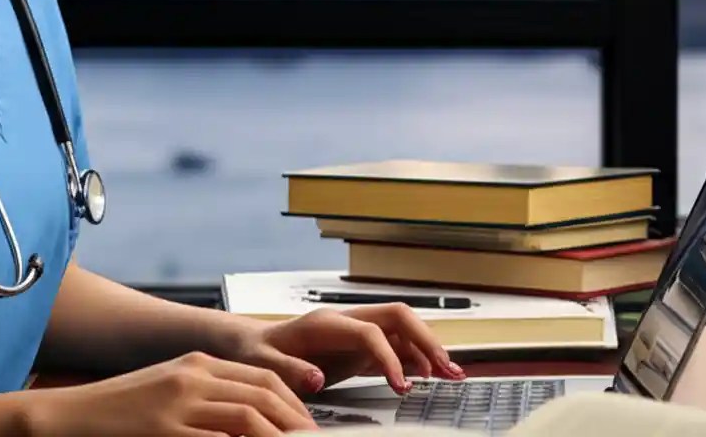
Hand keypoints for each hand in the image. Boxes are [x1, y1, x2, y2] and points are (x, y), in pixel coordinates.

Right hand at [28, 350, 319, 436]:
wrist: (69, 416)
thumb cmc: (119, 411)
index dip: (294, 403)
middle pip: (264, 395)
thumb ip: (211, 400)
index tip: (309, 427)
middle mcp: (192, 378)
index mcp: (196, 364)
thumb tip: (252, 421)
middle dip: (297, 423)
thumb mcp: (170, 393)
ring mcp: (178, 406)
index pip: (263, 377)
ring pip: (249, 417)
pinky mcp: (165, 433)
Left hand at [225, 303, 466, 394]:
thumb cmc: (256, 352)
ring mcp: (355, 332)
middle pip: (398, 318)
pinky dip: (416, 360)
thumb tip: (317, 378)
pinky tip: (429, 377)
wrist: (253, 343)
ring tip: (452, 375)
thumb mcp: (263, 363)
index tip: (401, 386)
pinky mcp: (358, 347)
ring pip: (403, 330)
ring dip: (428, 349)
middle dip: (426, 340)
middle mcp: (346, 322)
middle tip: (447, 370)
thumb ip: (288, 369)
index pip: (370, 332)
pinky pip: (396, 347)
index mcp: (324, 324)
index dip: (390, 357)